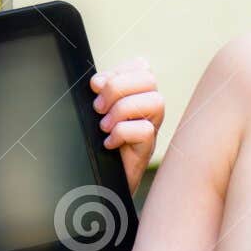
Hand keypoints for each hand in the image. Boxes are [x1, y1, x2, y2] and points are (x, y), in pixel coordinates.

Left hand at [91, 56, 162, 195]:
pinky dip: (122, 133)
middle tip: (98, 107)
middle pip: (149, 79)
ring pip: (155, 102)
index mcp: (137, 95)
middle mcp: (149, 110)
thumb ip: (99, 94)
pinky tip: (109, 143)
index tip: (96, 87)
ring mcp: (152, 129)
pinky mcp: (147, 150)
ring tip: (104, 126)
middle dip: (118, 88)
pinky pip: (146, 131)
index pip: (141, 66)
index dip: (118, 71)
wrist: (97, 183)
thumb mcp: (95, 113)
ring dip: (122, 110)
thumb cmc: (95, 146)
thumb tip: (97, 82)